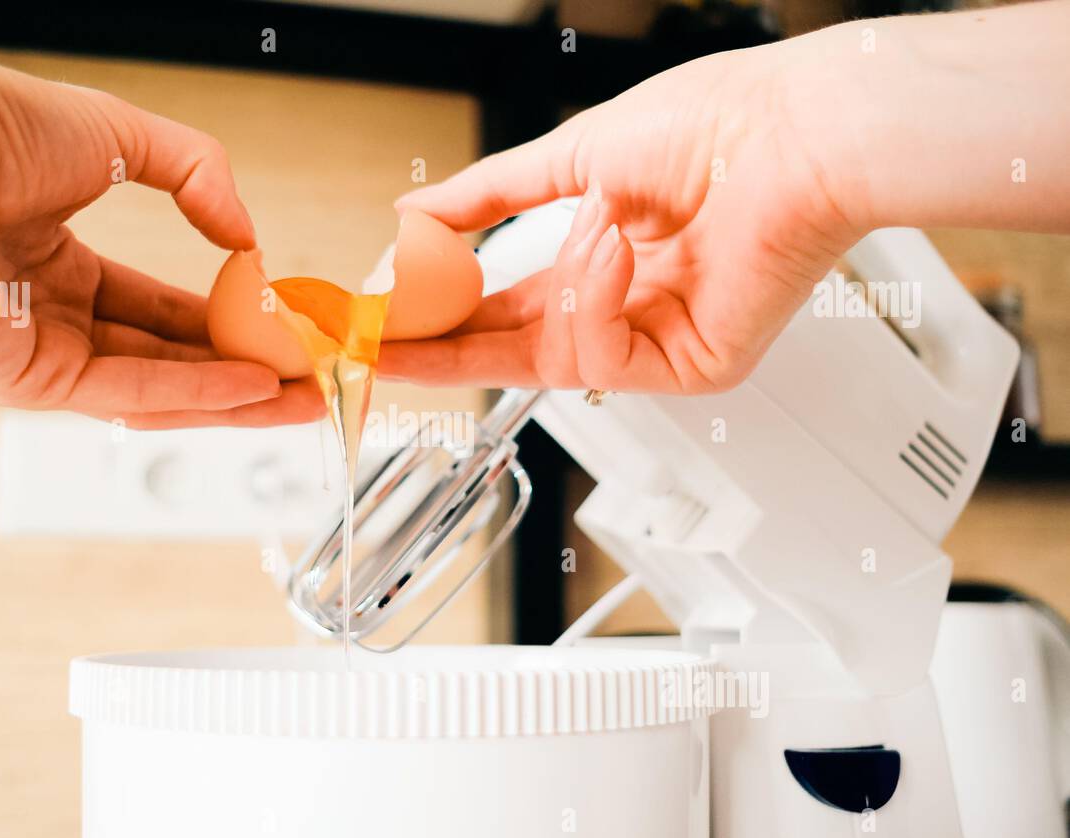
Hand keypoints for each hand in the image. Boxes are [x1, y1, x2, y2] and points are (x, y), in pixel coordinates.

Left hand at [0, 5, 322, 427]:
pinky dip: (193, 394)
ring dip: (232, 397)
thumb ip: (198, 176)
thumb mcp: (123, 138)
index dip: (226, 322)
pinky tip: (251, 388)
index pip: (160, 309)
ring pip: (154, 388)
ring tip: (299, 398)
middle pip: (167, 359)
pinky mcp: (26, 383)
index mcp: (60, 264)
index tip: (282, 328)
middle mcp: (50, 317)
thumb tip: (247, 238)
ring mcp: (38, 355)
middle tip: (307, 380)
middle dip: (243, 373)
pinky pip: (127, 391)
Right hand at [380, 43, 859, 393]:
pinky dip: (597, 296)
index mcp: (607, 262)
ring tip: (596, 221)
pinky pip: (603, 356)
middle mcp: (633, 309)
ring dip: (561, 282)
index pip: (511, 308)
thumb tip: (413, 212)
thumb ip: (488, 196)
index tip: (388, 320)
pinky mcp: (692, 368)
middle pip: (519, 353)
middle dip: (449, 349)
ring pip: (557, 357)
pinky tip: (617, 242)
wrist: (795, 131)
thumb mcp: (572, 159)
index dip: (447, 316)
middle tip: (383, 346)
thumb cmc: (714, 127)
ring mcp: (663, 344)